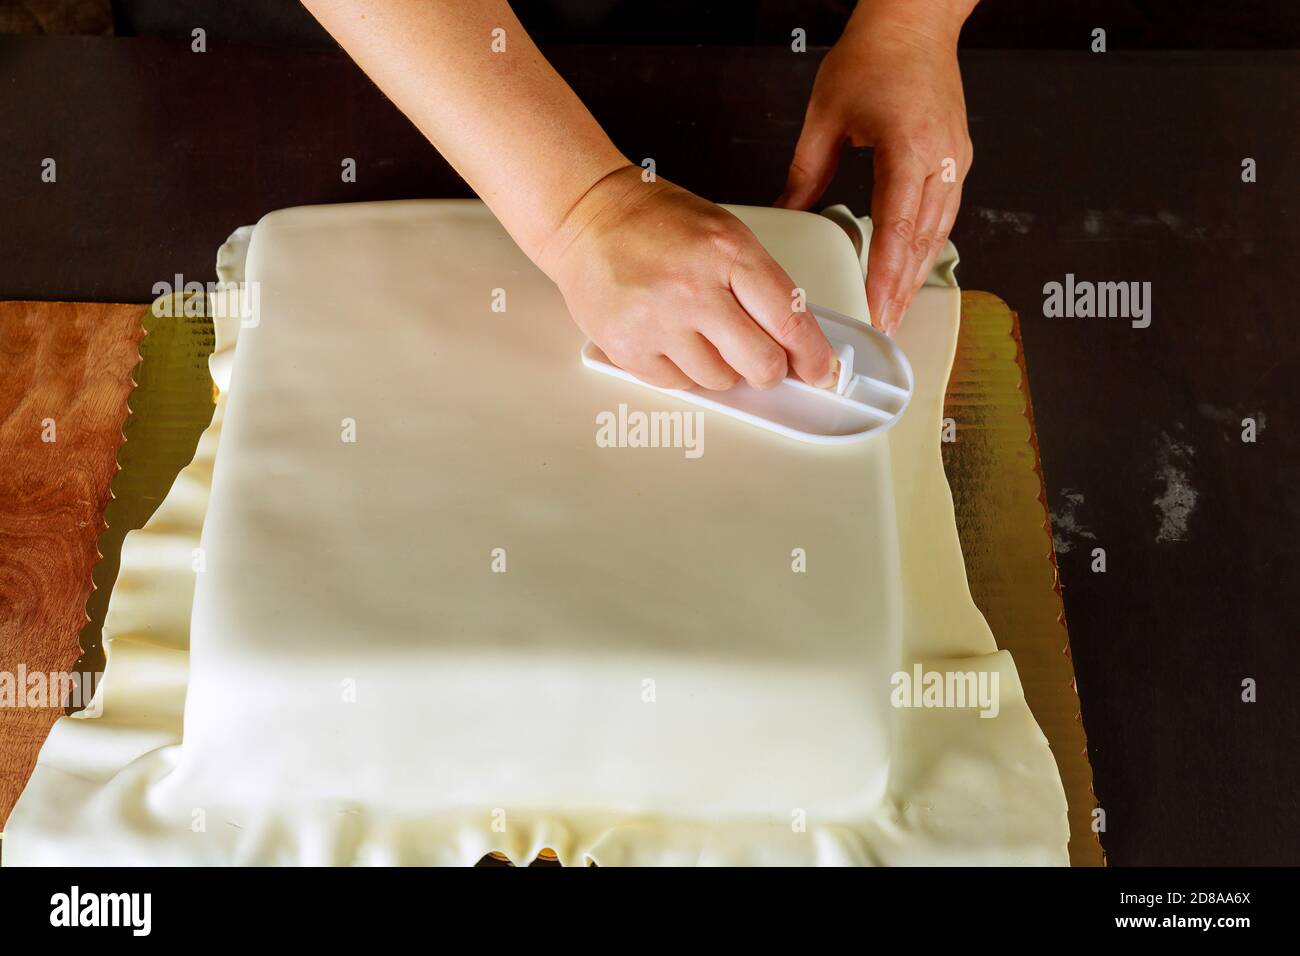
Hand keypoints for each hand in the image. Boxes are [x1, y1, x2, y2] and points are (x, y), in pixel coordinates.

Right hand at [540, 166, 838, 390]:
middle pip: (761, 364)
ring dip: (720, 367)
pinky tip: (670, 337)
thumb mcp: (723, 233)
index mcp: (728, 252)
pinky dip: (682, 370)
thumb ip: (760, 283)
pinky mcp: (629, 348)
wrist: (586, 215)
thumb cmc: (653, 221)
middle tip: (760, 357)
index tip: (821, 370)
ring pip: (719, 381)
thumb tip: (794, 338)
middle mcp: (694, 289)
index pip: (790, 321)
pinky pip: (678, 385)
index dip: (813, 356)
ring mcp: (659, 322)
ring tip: (698, 331)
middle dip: (768, 368)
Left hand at [777, 2, 973, 333]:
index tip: (877, 308)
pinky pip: (943, 215)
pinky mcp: (955, 159)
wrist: (915, 20)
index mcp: (908, 147)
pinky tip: (909, 267)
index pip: (897, 226)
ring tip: (896, 308)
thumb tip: (786, 215)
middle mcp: (939, 158)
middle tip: (886, 326)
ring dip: (917, 274)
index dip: (887, 274)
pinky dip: (925, 246)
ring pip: (938, 233)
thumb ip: (805, 174)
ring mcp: (954, 160)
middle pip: (923, 240)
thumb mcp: (825, 116)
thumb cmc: (875, 54)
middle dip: (903, 288)